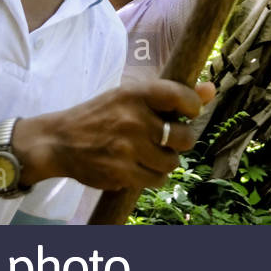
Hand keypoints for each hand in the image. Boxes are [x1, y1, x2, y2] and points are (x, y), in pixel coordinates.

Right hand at [22, 79, 214, 190]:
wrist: (59, 142)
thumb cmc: (101, 115)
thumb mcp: (130, 96)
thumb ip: (172, 94)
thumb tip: (212, 90)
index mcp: (135, 93)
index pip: (181, 96)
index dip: (193, 107)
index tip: (189, 112)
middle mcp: (133, 119)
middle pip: (185, 137)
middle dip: (180, 140)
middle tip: (166, 138)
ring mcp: (128, 148)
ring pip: (172, 163)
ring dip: (166, 161)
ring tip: (149, 154)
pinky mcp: (122, 173)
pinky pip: (156, 180)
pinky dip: (153, 176)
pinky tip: (138, 167)